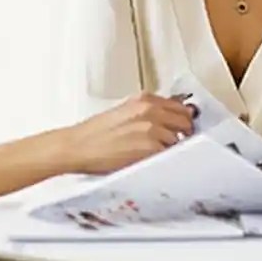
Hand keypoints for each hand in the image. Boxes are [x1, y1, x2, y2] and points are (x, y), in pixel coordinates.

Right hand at [64, 92, 194, 173]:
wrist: (76, 146)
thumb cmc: (94, 134)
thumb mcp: (123, 112)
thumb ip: (146, 113)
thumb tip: (166, 121)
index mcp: (143, 100)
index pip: (178, 105)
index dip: (182, 117)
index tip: (184, 125)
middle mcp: (149, 110)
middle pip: (185, 119)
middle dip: (184, 131)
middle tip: (180, 141)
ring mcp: (151, 128)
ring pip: (179, 138)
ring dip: (174, 147)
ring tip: (161, 153)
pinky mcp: (149, 147)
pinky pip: (169, 153)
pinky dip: (165, 158)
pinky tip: (155, 160)